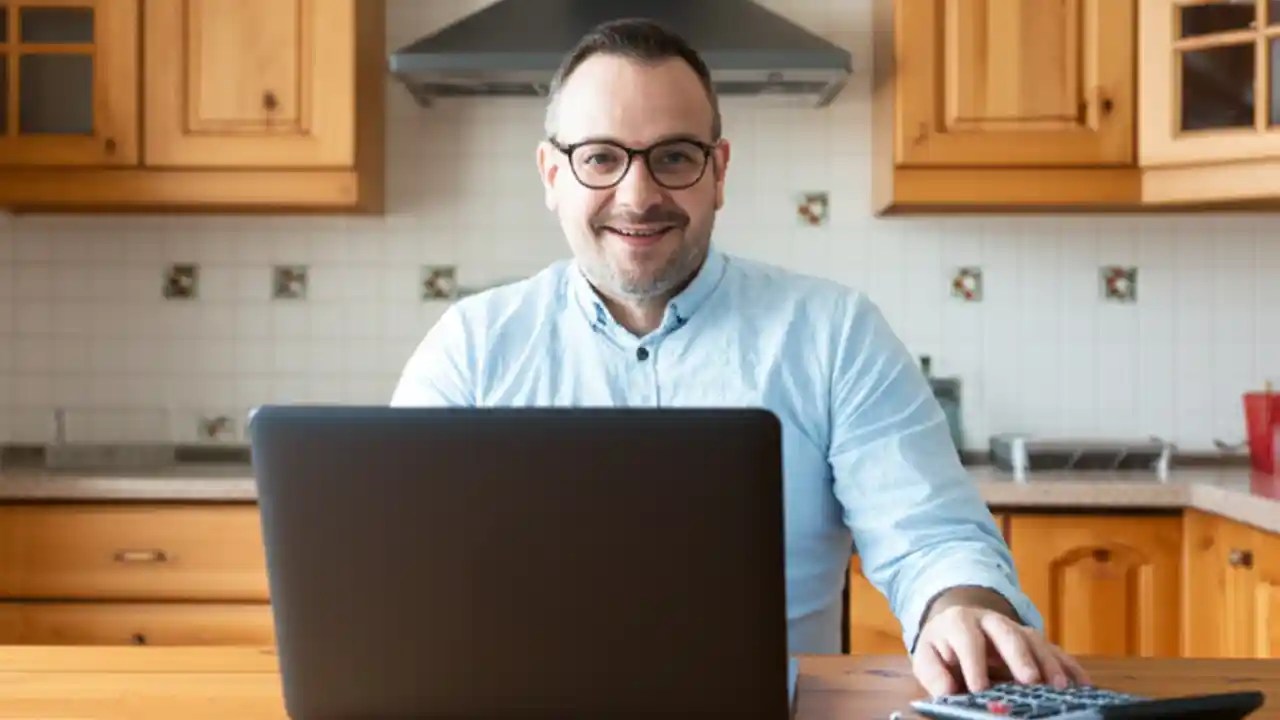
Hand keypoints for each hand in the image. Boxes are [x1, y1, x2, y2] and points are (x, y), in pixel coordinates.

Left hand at [911, 605, 1089, 696]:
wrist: (958, 624)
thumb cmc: (943, 648)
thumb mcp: (928, 658)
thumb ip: (934, 674)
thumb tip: (948, 692)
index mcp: (960, 623)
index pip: (968, 639)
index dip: (974, 663)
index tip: (979, 689)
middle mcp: (990, 621)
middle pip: (1007, 632)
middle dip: (1019, 656)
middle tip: (1029, 681)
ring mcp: (1015, 628)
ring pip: (1034, 640)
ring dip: (1049, 662)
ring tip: (1059, 687)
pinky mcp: (1033, 640)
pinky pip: (1054, 650)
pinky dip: (1069, 666)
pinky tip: (1081, 684)